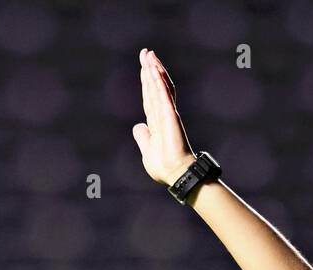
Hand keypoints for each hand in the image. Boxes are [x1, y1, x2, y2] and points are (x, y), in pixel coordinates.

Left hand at [132, 48, 196, 186]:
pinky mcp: (170, 116)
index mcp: (156, 121)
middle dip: (150, 69)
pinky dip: (159, 81)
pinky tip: (154, 69)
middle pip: (155, 86)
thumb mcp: (147, 150)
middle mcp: (162, 114)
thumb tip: (138, 127)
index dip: (147, 81)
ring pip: (160, 86)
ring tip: (149, 55)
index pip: (150, 96)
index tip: (144, 66)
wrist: (174, 173)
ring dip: (154, 69)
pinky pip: (163, 95)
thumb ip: (143, 137)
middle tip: (146, 52)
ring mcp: (167, 113)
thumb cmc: (163, 165)